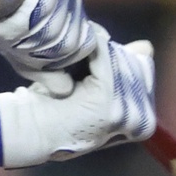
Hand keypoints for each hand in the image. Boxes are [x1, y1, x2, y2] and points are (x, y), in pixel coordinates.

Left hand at [0, 30, 155, 166]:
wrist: (29, 131)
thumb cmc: (57, 110)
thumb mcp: (97, 89)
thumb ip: (123, 71)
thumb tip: (146, 47)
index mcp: (144, 123)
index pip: (143, 69)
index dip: (116, 59)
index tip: (89, 69)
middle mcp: (141, 121)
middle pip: (134, 62)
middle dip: (106, 54)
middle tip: (78, 65)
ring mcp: (126, 113)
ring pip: (118, 56)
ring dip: (94, 49)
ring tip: (73, 62)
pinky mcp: (107, 100)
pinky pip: (104, 54)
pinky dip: (88, 45)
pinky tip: (72, 49)